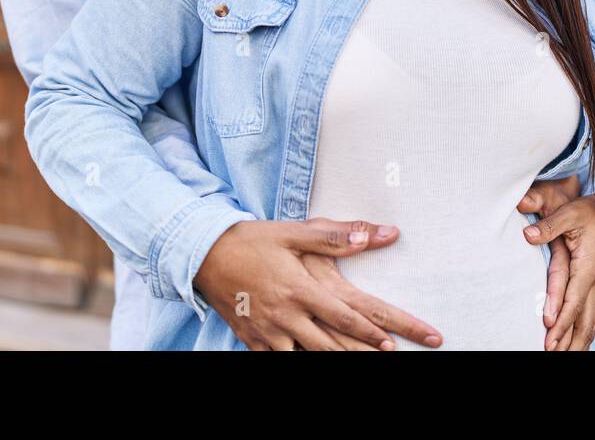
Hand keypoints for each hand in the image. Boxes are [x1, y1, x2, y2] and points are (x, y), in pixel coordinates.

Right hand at [194, 218, 443, 350]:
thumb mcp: (294, 232)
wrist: (203, 254)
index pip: (343, 316)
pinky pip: (276, 359)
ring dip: (330, 359)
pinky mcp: (251, 339)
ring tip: (353, 362)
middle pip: (329, 345)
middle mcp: (286, 315)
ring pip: (305, 356)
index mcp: (300, 289)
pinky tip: (308, 359)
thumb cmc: (252, 240)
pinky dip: (294, 361)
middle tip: (385, 358)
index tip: (391, 343)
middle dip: (359, 354)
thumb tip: (377, 233)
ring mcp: (267, 331)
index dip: (369, 333)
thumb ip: (335, 236)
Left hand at [518, 181, 594, 349]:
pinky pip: (592, 317)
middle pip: (584, 322)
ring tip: (561, 356)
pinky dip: (584, 333)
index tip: (549, 341)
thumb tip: (527, 235)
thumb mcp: (571, 213)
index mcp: (589, 268)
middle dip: (569, 343)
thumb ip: (549, 225)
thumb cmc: (594, 211)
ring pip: (590, 323)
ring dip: (577, 343)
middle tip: (551, 356)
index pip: (574, 302)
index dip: (561, 323)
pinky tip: (575, 344)